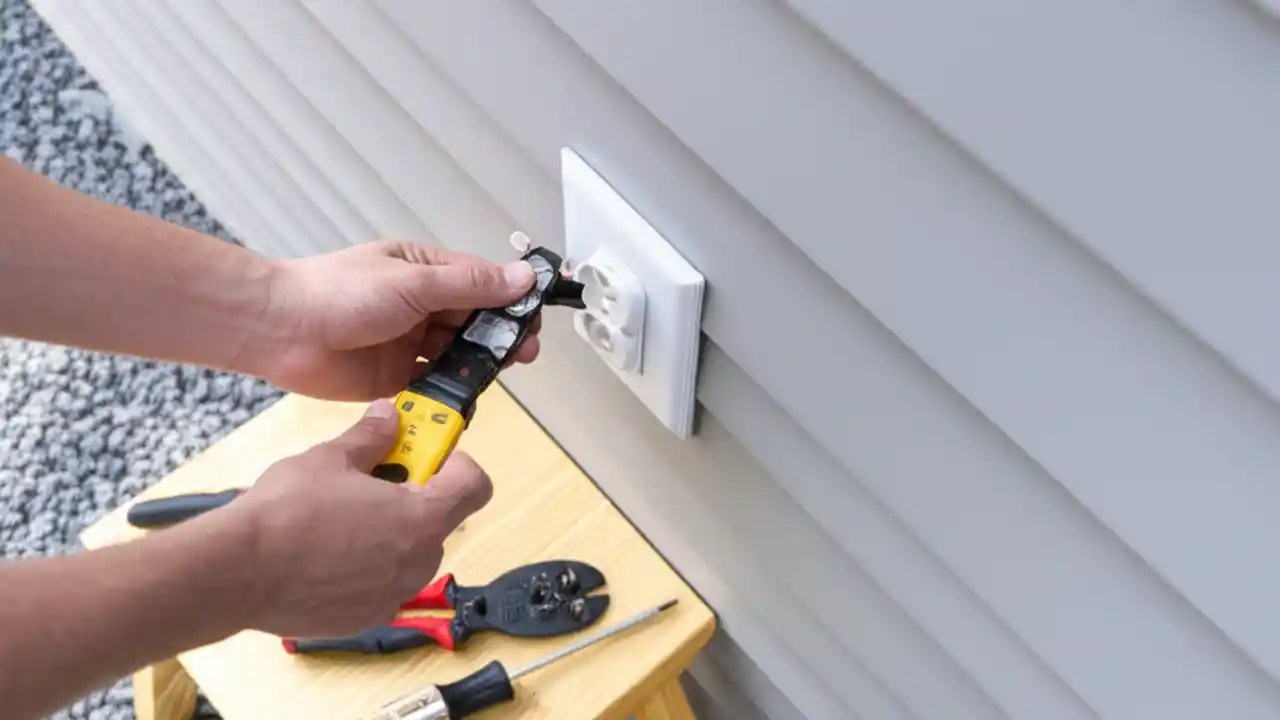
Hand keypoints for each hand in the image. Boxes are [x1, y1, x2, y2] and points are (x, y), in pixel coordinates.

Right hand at [232, 399, 491, 636]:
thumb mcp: (332, 458)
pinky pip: (382, 584)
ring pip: (409, 553)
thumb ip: (371, 438)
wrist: (240, 572)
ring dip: (390, 534)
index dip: (456, 464)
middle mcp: (418, 561)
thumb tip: (388, 417)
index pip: (475, 486)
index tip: (428, 454)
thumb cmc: (287, 512)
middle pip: (440, 520)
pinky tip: (327, 555)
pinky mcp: (367, 618)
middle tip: (372, 482)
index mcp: (422, 519)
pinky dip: (366, 568)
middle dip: (414, 498)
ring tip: (342, 519)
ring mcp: (394, 594)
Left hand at [253, 240, 540, 400]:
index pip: (482, 282)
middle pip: (475, 321)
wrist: (279, 330)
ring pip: (458, 353)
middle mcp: (421, 306)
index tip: (537, 314)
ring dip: (479, 362)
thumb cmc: (339, 292)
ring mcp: (409, 342)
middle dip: (501, 335)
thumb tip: (521, 277)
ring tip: (500, 371)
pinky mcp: (396, 376)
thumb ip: (469, 285)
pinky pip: (435, 383)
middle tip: (525, 351)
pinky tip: (467, 392)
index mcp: (425, 271)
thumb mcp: (412, 283)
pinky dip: (452, 388)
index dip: (512, 298)